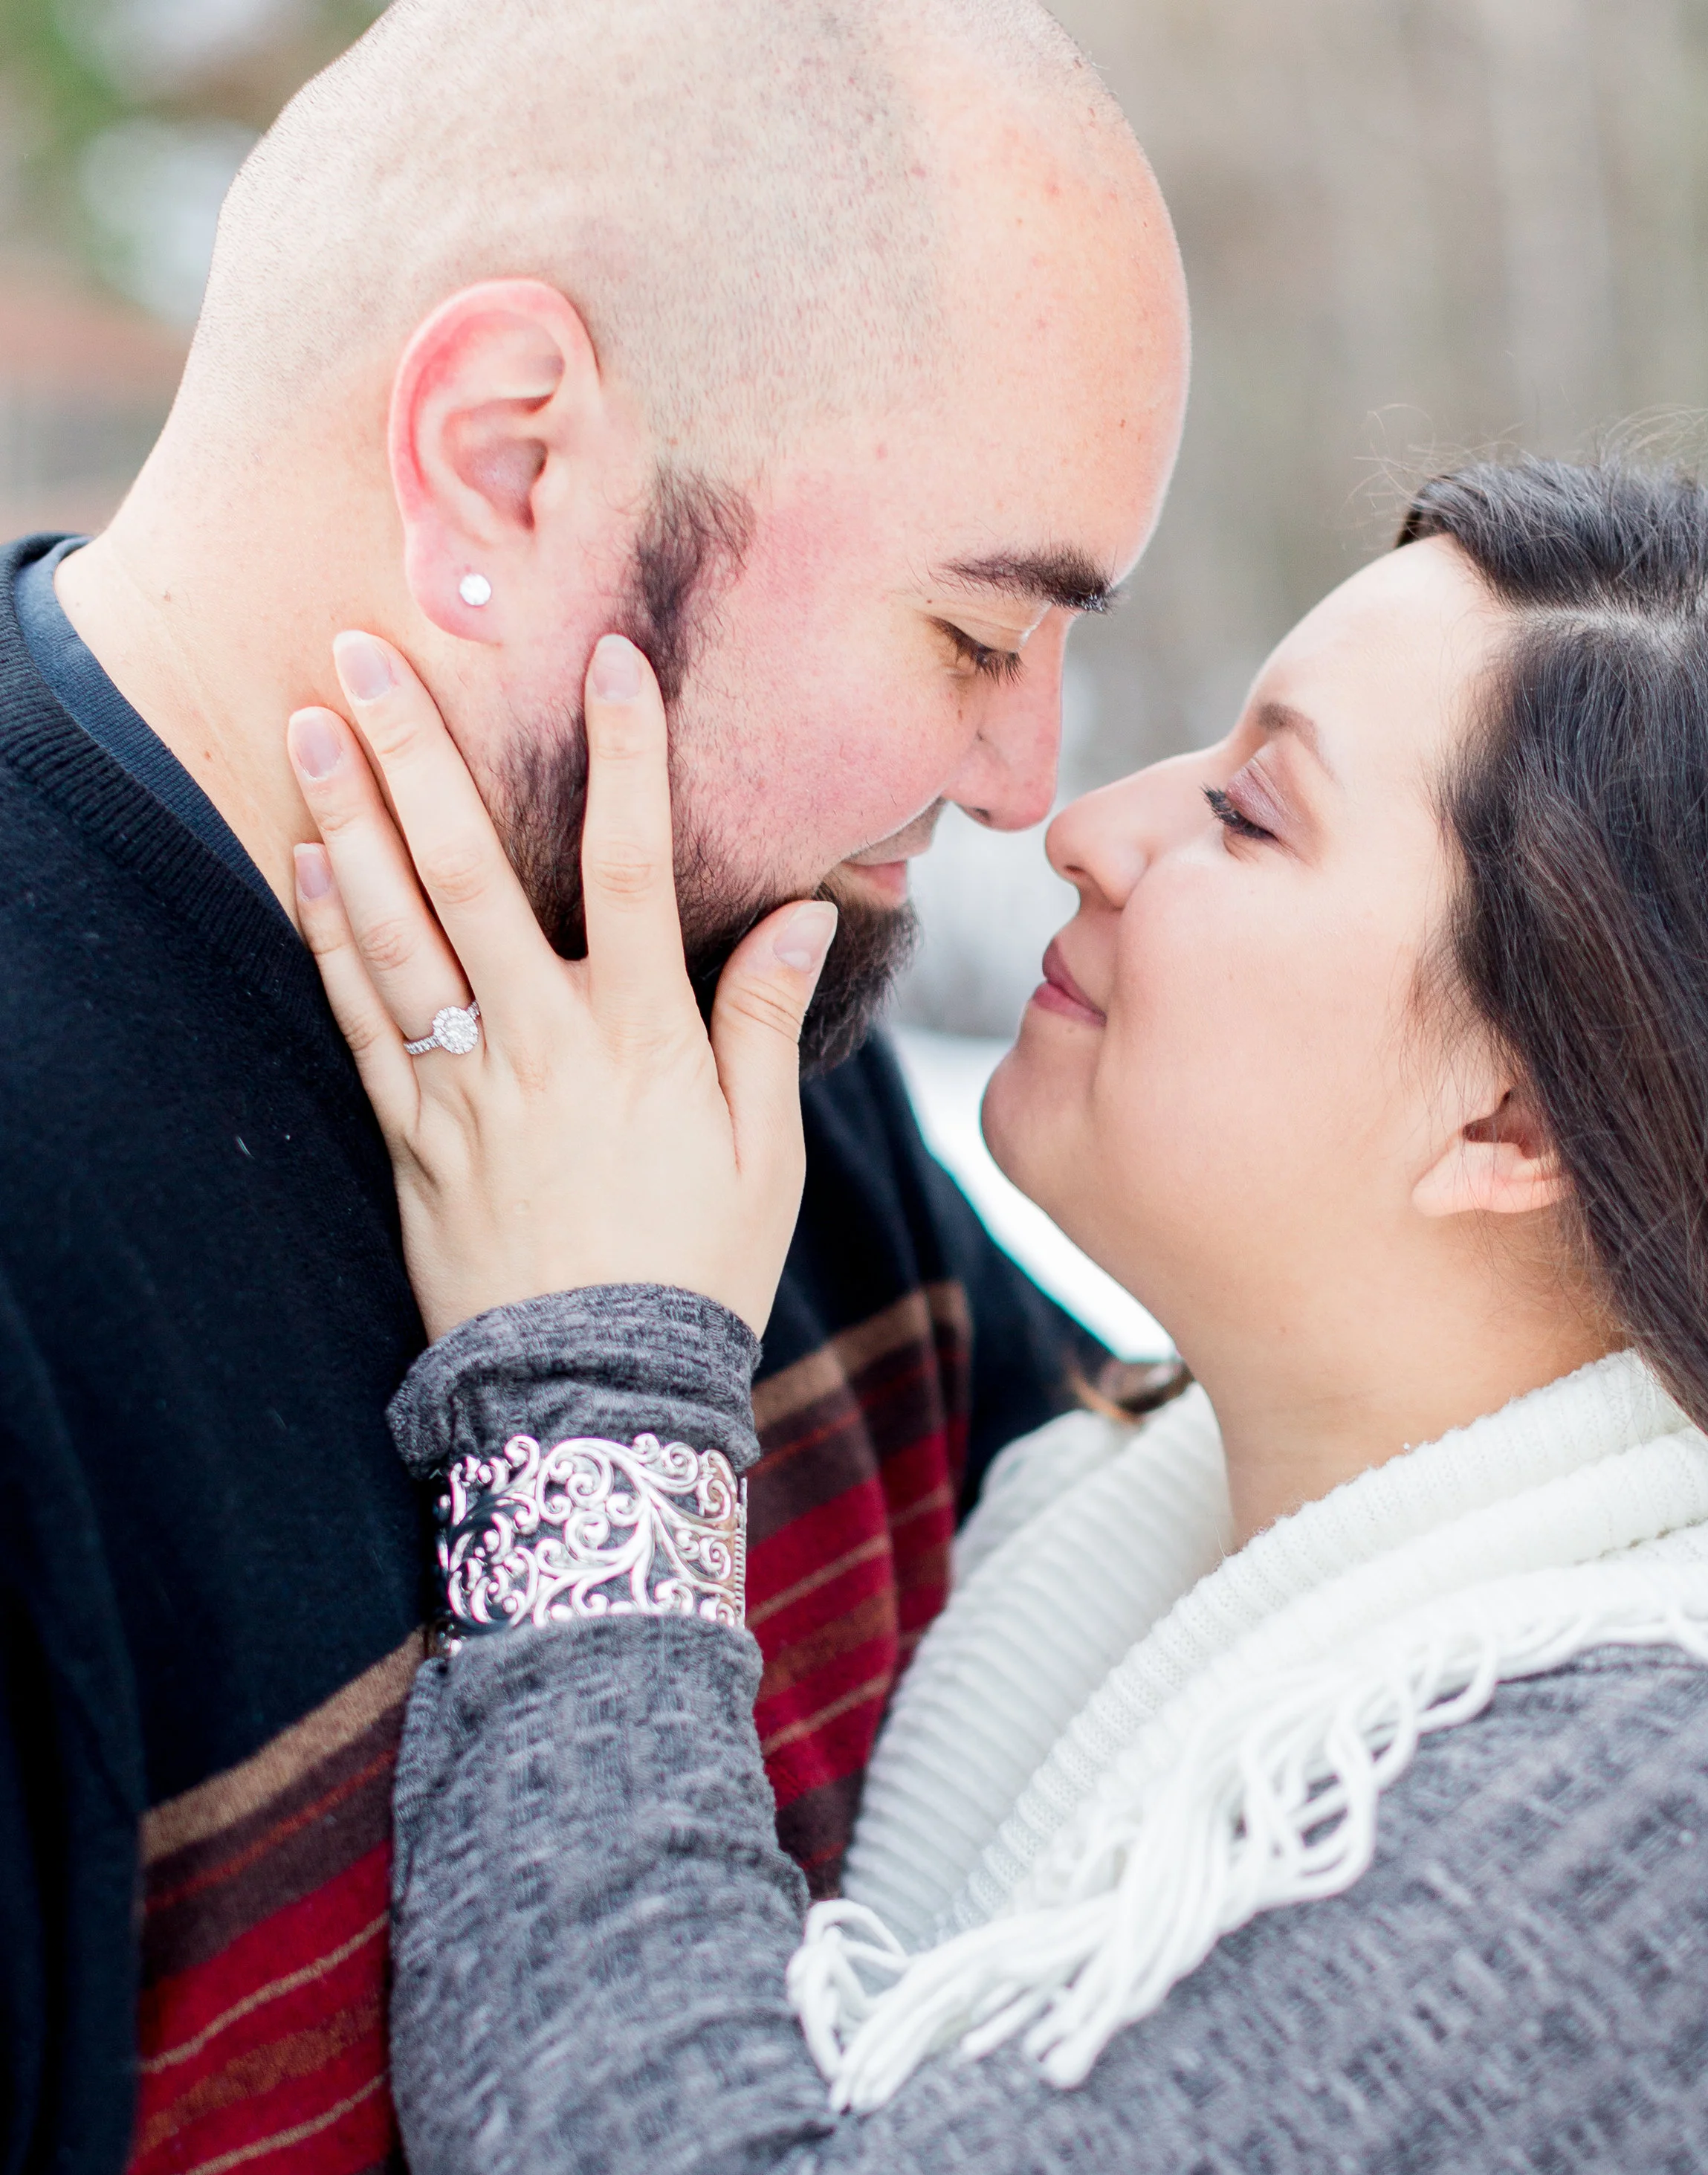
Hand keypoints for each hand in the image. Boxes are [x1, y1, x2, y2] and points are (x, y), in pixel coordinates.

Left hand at [286, 631, 835, 1341]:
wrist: (597, 1396)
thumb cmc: (696, 1270)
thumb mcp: (762, 1151)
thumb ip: (764, 1020)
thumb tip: (809, 909)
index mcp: (642, 1039)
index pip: (631, 866)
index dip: (624, 756)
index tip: (609, 658)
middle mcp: (541, 1043)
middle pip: (469, 872)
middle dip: (417, 754)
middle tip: (368, 653)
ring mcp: (465, 1087)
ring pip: (394, 932)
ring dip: (348, 820)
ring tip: (311, 727)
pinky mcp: (412, 1137)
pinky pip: (362, 1019)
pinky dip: (329, 937)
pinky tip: (306, 865)